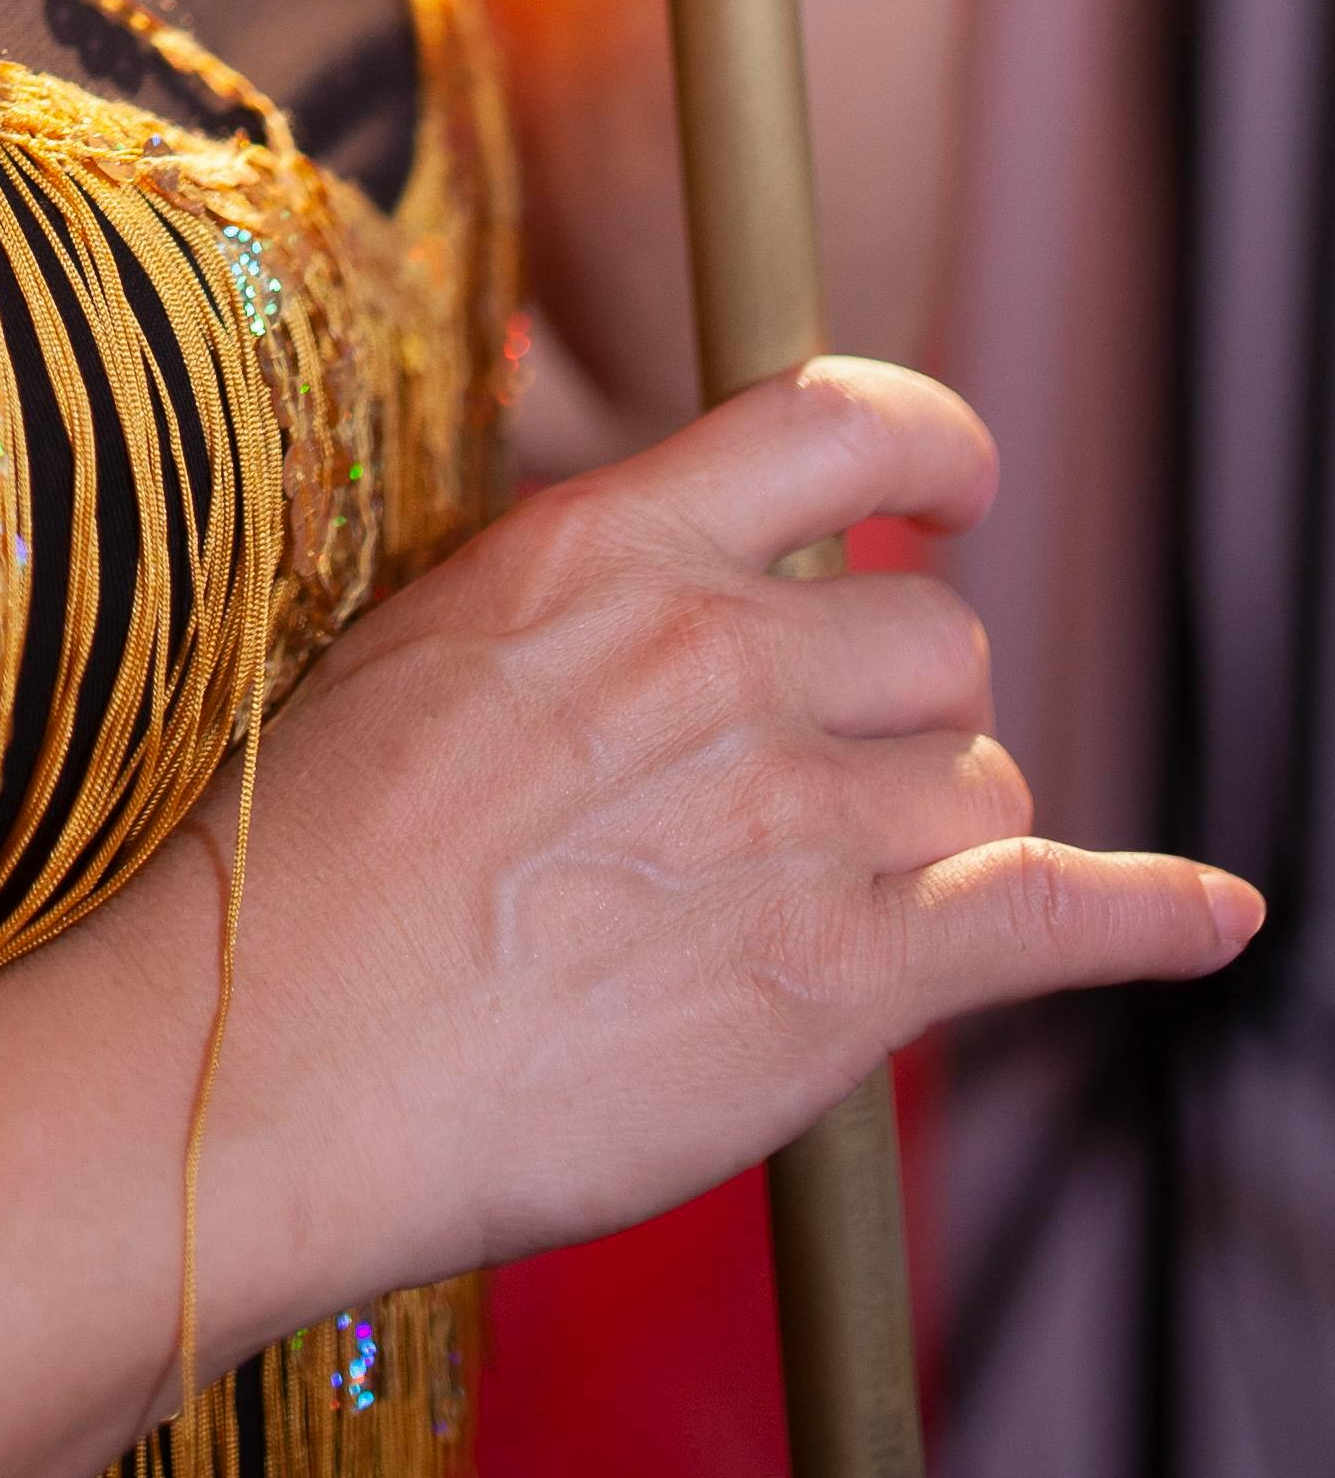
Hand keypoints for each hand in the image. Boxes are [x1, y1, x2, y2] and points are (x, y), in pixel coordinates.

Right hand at [193, 361, 1251, 1329]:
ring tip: (818, 903)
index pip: (837, 422)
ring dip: (935, 838)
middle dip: (902, 713)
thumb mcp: (431, 643)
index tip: (953, 488)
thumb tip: (690, 573)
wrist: (267, 1055)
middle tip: (813, 792)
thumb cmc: (309, 866)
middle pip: (934, 639)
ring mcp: (788, 820)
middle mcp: (718, 658)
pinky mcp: (836, 983)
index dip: (928, 447)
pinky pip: (1053, 914)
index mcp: (607, 550)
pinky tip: (1209, 915)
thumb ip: (587, 596)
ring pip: (978, 783)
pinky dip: (1152, 917)